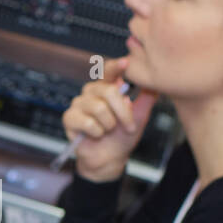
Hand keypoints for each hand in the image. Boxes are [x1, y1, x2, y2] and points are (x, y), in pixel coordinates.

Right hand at [61, 57, 155, 181]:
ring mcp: (78, 104)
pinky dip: (97, 132)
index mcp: (107, 88)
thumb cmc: (122, 137)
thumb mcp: (139, 117)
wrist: (110, 159)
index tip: (126, 62)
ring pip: (99, 108)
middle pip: (108, 91)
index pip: (110, 72)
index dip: (116, 67)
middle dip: (123, 113)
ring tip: (108, 131)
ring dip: (109, 125)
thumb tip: (153, 83)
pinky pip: (88, 122)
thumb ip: (146, 99)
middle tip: (128, 127)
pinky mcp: (69, 118)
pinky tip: (96, 135)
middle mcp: (91, 92)